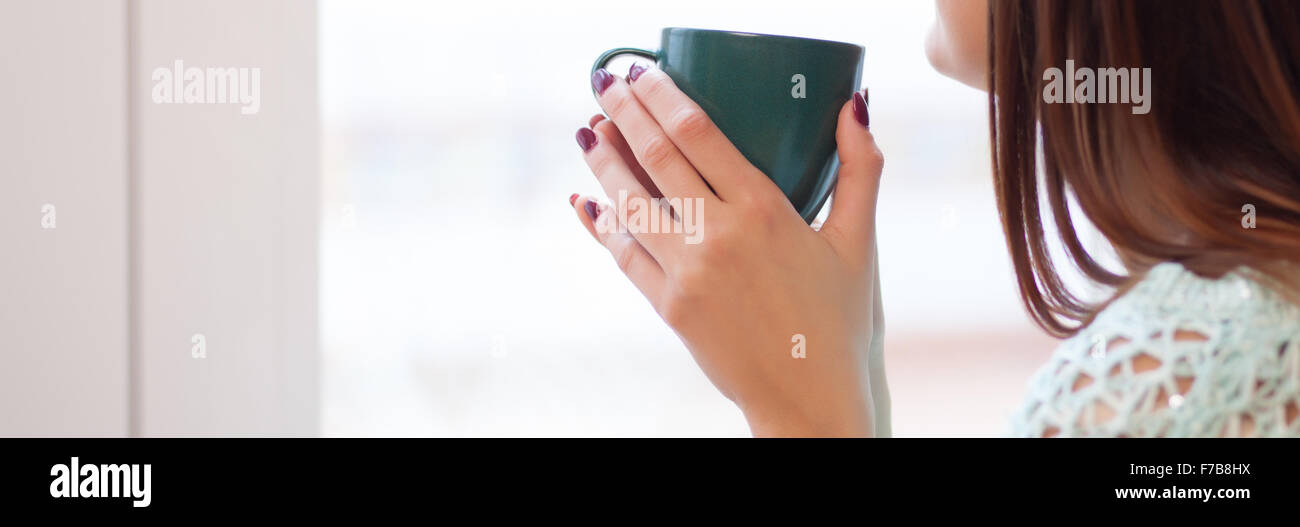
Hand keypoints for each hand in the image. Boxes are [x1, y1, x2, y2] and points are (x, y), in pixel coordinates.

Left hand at [570, 64, 883, 436]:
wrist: (812, 397)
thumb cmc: (840, 322)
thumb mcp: (859, 242)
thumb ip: (861, 170)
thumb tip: (853, 108)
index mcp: (765, 210)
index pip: (698, 133)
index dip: (662, 97)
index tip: (643, 75)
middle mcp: (719, 235)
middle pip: (655, 157)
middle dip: (623, 114)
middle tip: (603, 85)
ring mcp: (688, 272)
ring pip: (629, 204)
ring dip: (603, 163)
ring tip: (589, 132)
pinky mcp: (669, 306)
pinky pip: (624, 254)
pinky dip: (602, 225)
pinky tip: (589, 203)